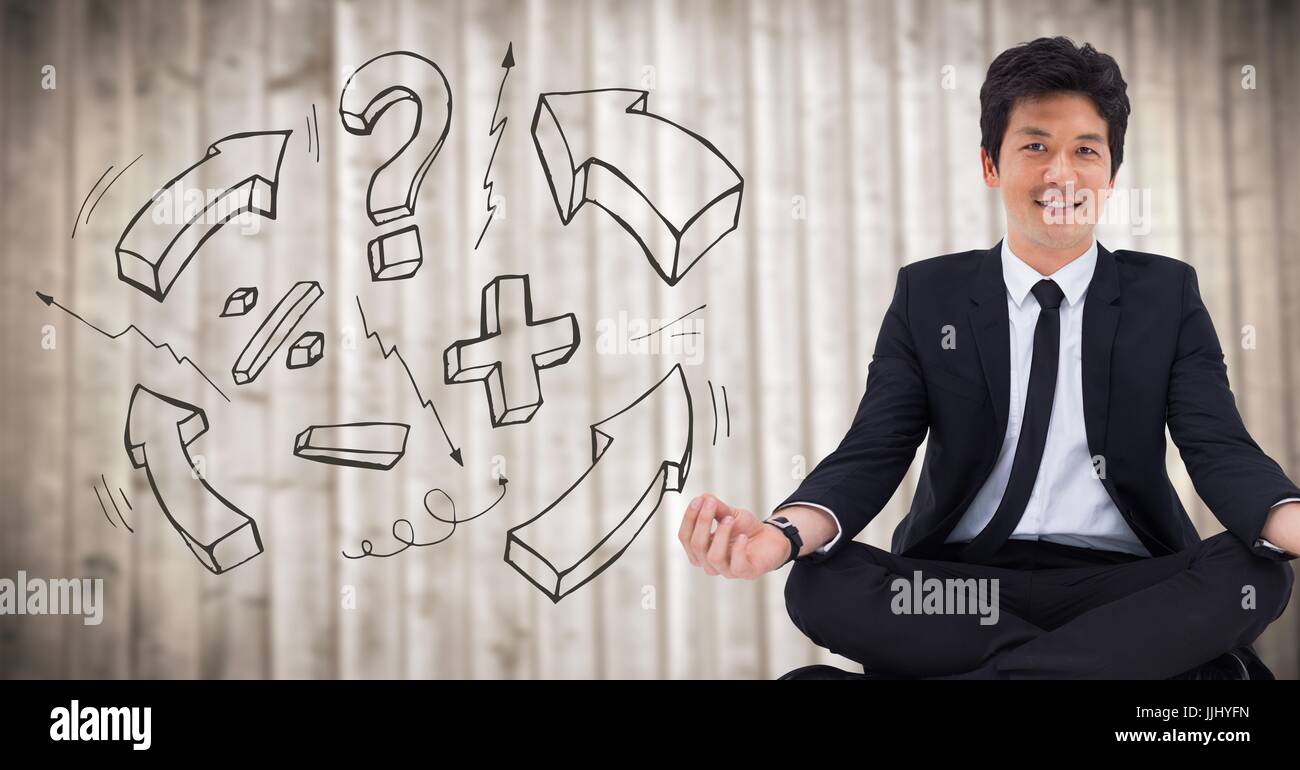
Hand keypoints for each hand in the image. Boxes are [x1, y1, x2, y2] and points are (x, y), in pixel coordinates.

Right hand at [677, 494, 792, 578]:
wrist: (771, 538)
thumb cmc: (746, 528)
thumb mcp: (730, 514)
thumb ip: (715, 507)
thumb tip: (702, 497)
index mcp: (701, 550)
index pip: (685, 537)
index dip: (689, 518)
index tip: (698, 500)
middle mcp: (709, 563)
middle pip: (696, 545)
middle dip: (702, 522)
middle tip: (712, 504)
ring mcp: (727, 570)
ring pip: (714, 557)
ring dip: (721, 534)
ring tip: (730, 519)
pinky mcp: (746, 573)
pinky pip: (737, 565)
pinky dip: (738, 549)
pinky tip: (743, 536)